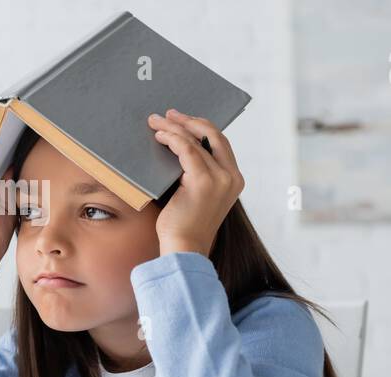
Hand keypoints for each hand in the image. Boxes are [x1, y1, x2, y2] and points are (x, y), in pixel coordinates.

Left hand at [148, 108, 243, 256]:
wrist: (184, 248)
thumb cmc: (184, 224)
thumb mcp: (196, 194)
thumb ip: (195, 173)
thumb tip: (177, 148)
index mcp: (234, 179)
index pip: (220, 143)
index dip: (201, 127)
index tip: (182, 120)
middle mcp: (232, 177)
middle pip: (213, 135)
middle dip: (189, 120)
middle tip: (168, 114)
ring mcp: (220, 179)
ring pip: (197, 140)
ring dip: (174, 127)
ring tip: (156, 122)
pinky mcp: (203, 182)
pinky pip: (186, 149)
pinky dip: (171, 139)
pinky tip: (159, 136)